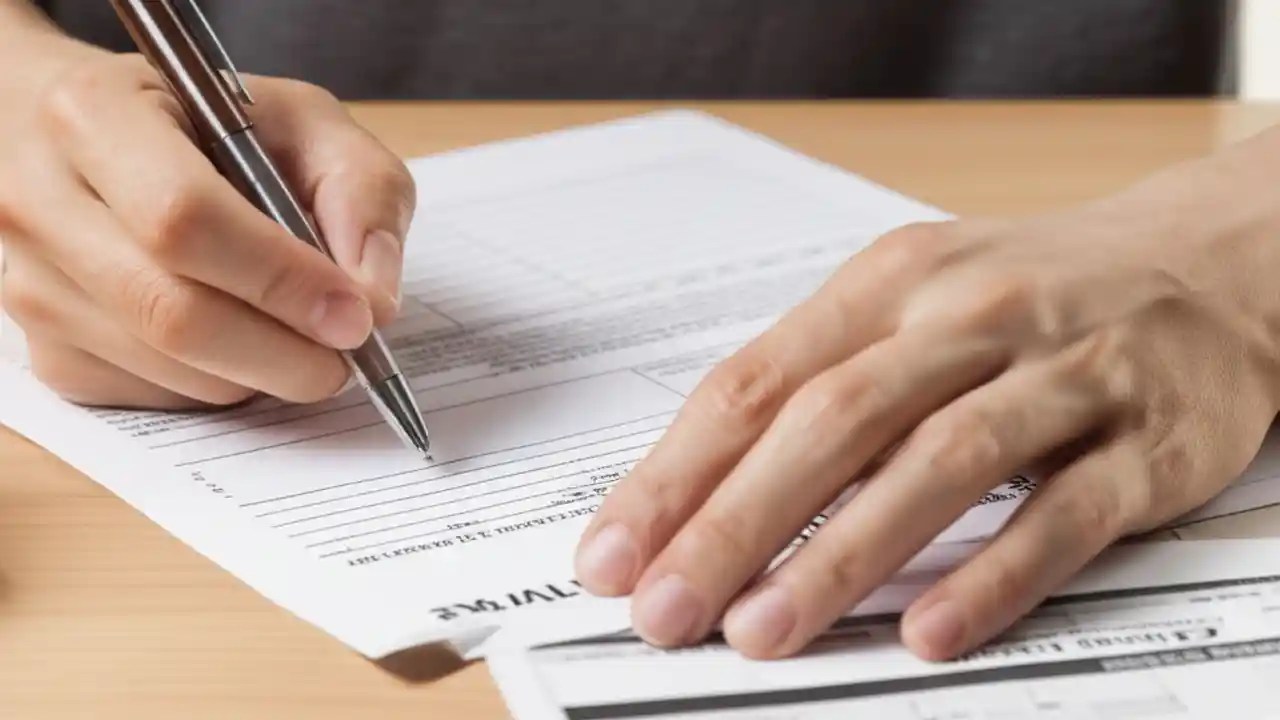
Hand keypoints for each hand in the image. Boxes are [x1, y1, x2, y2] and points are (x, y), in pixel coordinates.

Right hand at [0, 45, 414, 408]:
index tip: (354, 314)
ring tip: (297, 334)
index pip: (183, 219)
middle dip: (283, 351)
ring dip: (260, 373)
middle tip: (347, 355)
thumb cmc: (204, 126)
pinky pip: (153, 398)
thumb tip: (374, 300)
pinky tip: (238, 338)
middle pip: (171, 311)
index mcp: (95, 115)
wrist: (88, 142)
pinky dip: (220, 384)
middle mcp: (38, 201)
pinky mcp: (46, 351)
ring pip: (169, 369)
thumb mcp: (303, 120)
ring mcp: (29, 285)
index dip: (281, 279)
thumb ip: (360, 190)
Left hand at [574, 144, 1279, 660]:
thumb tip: (696, 494)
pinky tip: (929, 628)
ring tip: (766, 628)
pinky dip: (991, 572)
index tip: (616, 552)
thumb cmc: (1028, 295)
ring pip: (939, 462)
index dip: (675, 473)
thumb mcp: (908, 306)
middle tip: (666, 606)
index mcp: (886, 285)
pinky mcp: (1143, 440)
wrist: (1204, 264)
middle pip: (831, 421)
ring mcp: (1061, 373)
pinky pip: (1061, 513)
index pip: (756, 382)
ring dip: (841, 553)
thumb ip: (813, 387)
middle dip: (734, 522)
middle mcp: (966, 316)